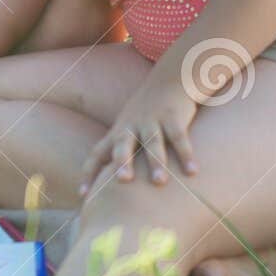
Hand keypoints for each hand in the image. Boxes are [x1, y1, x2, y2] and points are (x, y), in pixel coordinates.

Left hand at [77, 74, 198, 195]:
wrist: (168, 80)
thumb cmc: (145, 115)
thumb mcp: (126, 130)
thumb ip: (120, 154)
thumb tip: (113, 188)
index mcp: (117, 133)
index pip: (97, 154)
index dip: (89, 173)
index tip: (83, 195)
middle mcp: (131, 127)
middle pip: (123, 145)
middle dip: (122, 161)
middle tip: (124, 180)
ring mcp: (152, 121)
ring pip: (152, 142)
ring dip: (156, 162)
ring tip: (160, 183)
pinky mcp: (173, 117)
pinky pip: (179, 137)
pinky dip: (186, 154)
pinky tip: (193, 172)